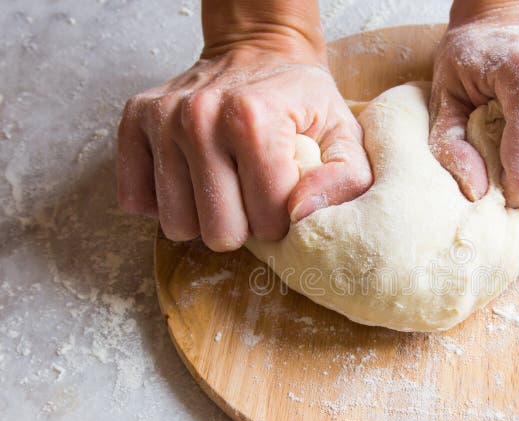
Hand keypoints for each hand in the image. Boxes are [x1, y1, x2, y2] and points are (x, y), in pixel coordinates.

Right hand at [117, 29, 370, 250]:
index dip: (281, 220)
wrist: (260, 51)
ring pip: (176, 225)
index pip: (266, 219)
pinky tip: (191, 178)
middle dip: (242, 226)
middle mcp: (200, 117)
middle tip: (252, 196)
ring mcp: (162, 119)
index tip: (284, 197)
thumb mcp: (344, 135)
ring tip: (225, 186)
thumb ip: (344, 180)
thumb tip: (301, 214)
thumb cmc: (303, 102)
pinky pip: (136, 200)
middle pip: (217, 232)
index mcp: (254, 120)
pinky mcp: (135, 122)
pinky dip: (166, 200)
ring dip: (204, 216)